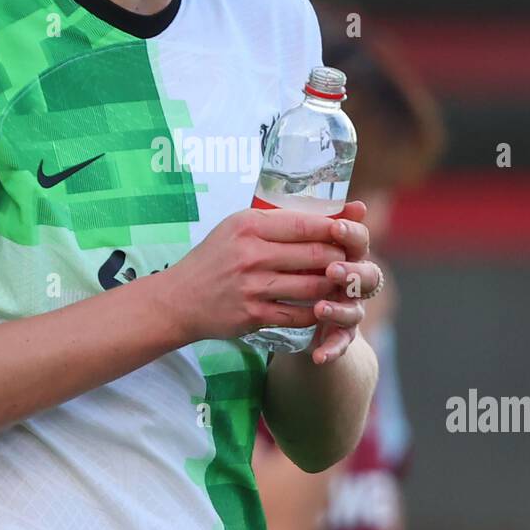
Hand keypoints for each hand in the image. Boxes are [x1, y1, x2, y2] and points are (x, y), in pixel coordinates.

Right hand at [166, 204, 355, 345]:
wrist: (179, 299)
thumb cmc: (213, 259)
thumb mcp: (235, 228)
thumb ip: (274, 221)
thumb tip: (322, 214)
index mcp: (248, 226)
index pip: (305, 223)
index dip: (335, 228)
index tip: (349, 231)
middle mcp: (251, 255)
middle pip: (315, 255)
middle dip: (340, 258)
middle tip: (351, 260)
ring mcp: (253, 287)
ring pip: (312, 286)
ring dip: (332, 286)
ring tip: (341, 283)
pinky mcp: (254, 315)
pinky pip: (299, 315)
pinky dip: (316, 312)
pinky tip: (321, 307)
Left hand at [300, 200, 383, 364]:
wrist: (293, 313)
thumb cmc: (290, 268)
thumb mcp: (288, 244)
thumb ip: (298, 223)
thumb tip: (292, 189)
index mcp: (346, 253)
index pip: (359, 239)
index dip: (350, 233)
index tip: (335, 227)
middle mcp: (354, 281)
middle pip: (367, 274)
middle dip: (349, 271)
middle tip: (332, 270)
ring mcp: (350, 309)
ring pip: (355, 310)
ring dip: (339, 309)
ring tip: (320, 309)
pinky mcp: (339, 336)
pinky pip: (340, 344)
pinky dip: (331, 349)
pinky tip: (318, 355)